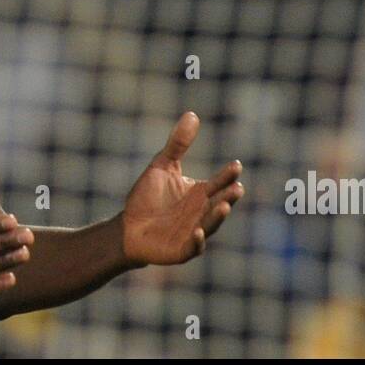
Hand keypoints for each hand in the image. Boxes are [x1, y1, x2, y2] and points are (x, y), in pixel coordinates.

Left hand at [120, 112, 243, 266]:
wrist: (128, 227)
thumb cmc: (148, 197)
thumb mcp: (162, 166)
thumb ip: (178, 144)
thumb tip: (192, 114)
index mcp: (201, 193)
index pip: (219, 183)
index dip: (228, 175)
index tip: (236, 166)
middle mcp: (202, 213)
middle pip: (220, 204)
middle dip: (229, 197)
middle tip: (237, 188)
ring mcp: (194, 232)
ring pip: (210, 225)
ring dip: (217, 217)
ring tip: (225, 206)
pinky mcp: (182, 249)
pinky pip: (193, 247)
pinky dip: (197, 240)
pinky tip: (197, 232)